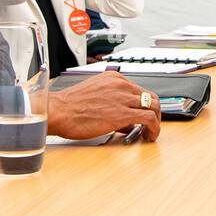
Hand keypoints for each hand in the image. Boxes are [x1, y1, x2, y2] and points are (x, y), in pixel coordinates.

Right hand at [40, 71, 159, 140]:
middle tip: (151, 124)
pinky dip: (155, 128)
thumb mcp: (94, 95)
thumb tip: (125, 121)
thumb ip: (112, 104)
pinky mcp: (124, 113)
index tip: (143, 114)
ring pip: (154, 106)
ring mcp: (123, 98)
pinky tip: (150, 136)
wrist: (58, 111)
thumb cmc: (69, 106)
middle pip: (150, 96)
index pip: (139, 90)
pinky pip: (149, 118)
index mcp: (114, 79)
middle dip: (154, 112)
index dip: (144, 105)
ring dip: (156, 120)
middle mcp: (121, 85)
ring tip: (150, 132)